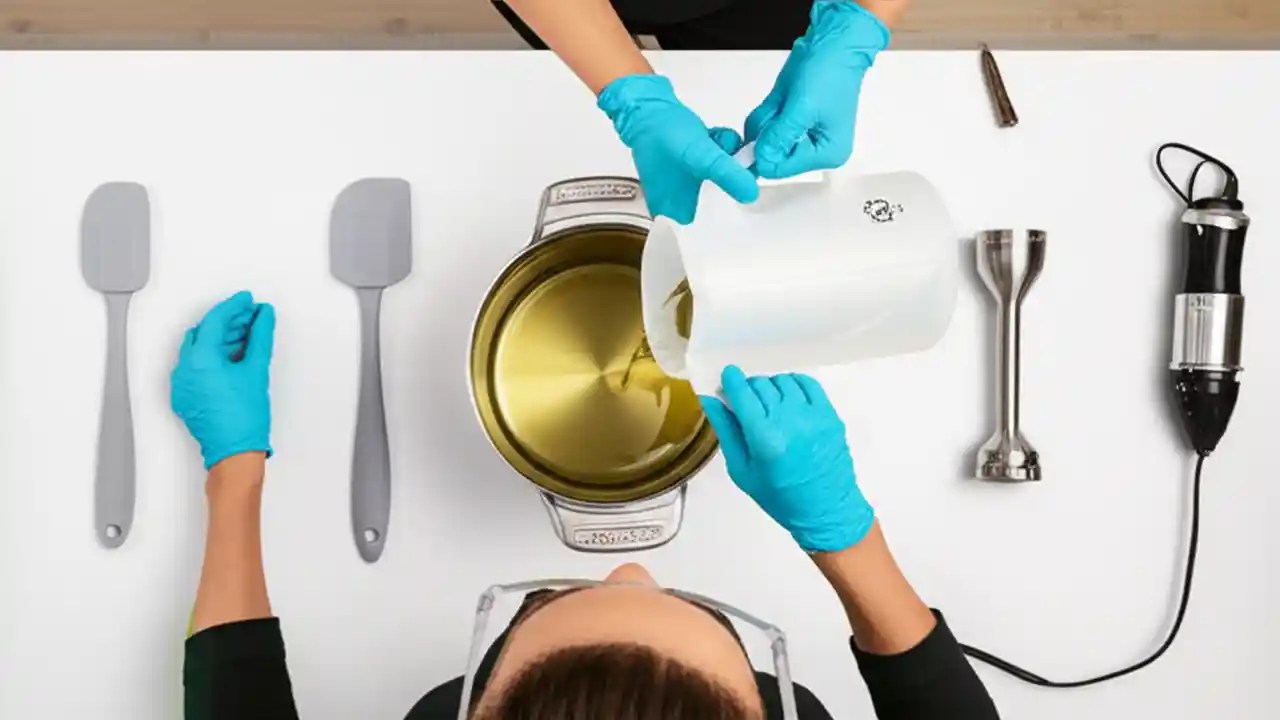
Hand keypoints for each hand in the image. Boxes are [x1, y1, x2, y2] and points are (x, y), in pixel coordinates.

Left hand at [171, 291, 275, 469]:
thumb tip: (263, 317)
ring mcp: (182, 384)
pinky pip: (195, 366)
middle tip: (251, 316)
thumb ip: (260, 337)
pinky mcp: (185, 395)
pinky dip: (212, 356)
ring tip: (246, 335)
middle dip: (228, 321)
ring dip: (220, 338)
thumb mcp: (256, 370)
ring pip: (198, 349)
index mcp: (199, 360)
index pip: (215, 320)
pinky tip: (232, 356)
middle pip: (205, 332)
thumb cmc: (244, 420)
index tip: (247, 301)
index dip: (234, 306)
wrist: (235, 452)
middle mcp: (184, 370)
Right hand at [599, 74, 758, 223]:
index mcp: (673, 214)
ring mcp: (687, 185)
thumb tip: (751, 194)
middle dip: (730, 180)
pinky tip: (715, 138)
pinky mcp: (693, 167)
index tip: (745, 194)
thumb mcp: (701, 156)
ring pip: (720, 183)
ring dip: (727, 161)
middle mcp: (678, 205)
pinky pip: (716, 166)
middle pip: (719, 206)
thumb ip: (727, 175)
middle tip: (734, 161)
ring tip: (719, 143)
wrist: (648, 106)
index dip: (730, 215)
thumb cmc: (664, 134)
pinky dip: (721, 151)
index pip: (708, 231)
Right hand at [699, 366, 873, 552]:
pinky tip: (788, 396)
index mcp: (764, 439)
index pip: (743, 394)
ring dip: (770, 386)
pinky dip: (793, 383)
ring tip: (768, 403)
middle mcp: (789, 421)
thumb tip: (710, 398)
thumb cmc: (778, 497)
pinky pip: (808, 384)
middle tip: (745, 402)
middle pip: (761, 385)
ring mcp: (813, 416)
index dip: (732, 380)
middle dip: (748, 387)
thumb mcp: (741, 471)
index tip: (727, 376)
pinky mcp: (830, 414)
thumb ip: (726, 431)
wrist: (826, 510)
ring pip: (783, 381)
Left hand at [744, 1, 888, 178]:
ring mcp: (801, 136)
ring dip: (764, 122)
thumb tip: (760, 159)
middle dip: (766, 133)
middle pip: (772, 157)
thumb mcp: (802, 108)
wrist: (832, 43)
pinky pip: (765, 128)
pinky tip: (777, 101)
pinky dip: (763, 115)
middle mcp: (814, 150)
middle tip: (778, 110)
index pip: (783, 169)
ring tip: (782, 102)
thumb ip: (779, 137)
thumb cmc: (829, 73)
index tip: (758, 134)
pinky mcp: (789, 122)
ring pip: (764, 142)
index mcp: (827, 153)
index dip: (764, 154)